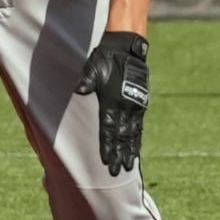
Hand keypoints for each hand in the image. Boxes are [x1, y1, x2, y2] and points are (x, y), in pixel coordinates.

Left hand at [74, 31, 148, 175]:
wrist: (127, 47)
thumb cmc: (106, 57)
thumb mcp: (93, 66)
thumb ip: (88, 80)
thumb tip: (79, 89)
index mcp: (113, 100)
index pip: (109, 128)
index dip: (107, 145)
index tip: (106, 160)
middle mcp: (126, 106)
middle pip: (121, 136)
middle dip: (118, 154)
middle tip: (115, 171)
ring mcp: (135, 106)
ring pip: (132, 134)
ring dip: (129, 151)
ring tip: (127, 166)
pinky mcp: (140, 104)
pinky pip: (138, 126)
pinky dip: (137, 139)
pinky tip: (135, 150)